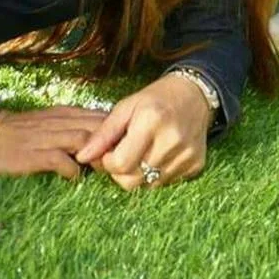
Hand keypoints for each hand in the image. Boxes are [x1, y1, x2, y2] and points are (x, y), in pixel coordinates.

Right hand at [0, 106, 109, 179]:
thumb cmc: (21, 130)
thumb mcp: (53, 120)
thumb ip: (75, 124)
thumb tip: (102, 135)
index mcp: (68, 113)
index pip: (104, 116)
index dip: (118, 131)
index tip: (126, 146)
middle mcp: (62, 121)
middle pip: (100, 126)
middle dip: (113, 143)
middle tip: (119, 161)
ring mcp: (48, 137)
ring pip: (85, 140)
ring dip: (97, 156)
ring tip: (100, 170)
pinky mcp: (34, 154)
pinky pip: (60, 160)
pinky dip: (72, 169)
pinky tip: (73, 177)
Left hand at [74, 75, 212, 190]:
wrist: (196, 93)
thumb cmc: (156, 98)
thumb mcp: (127, 106)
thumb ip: (104, 132)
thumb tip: (81, 157)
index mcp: (152, 121)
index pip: (120, 164)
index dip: (109, 161)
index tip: (111, 150)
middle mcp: (172, 140)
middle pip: (133, 180)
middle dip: (121, 172)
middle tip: (125, 153)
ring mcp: (187, 154)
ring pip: (149, 185)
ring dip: (140, 174)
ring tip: (145, 151)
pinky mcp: (196, 164)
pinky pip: (167, 183)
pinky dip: (159, 174)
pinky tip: (162, 154)